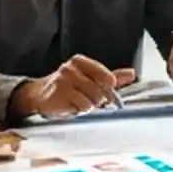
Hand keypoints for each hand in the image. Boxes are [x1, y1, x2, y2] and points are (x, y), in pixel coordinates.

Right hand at [15, 55, 135, 117]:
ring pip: (92, 100)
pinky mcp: (59, 93)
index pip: (108, 77)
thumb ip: (111, 76)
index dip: (108, 89)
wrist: (41, 95)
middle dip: (97, 99)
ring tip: (77, 102)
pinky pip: (81, 106)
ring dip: (88, 106)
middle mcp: (72, 67)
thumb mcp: (90, 78)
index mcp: (81, 61)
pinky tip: (71, 105)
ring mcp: (64, 79)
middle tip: (87, 98)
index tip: (103, 91)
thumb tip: (131, 73)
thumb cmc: (68, 87)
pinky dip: (79, 110)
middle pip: (101, 90)